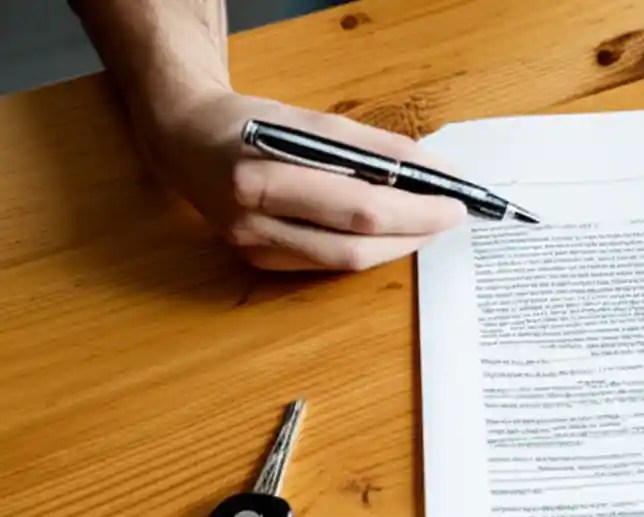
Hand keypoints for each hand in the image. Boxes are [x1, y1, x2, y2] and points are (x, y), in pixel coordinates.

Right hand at [139, 91, 465, 270]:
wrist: (184, 140)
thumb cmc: (251, 122)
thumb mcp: (313, 120)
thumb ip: (372, 149)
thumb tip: (431, 172)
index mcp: (263, 175)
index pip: (360, 207)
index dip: (415, 210)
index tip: (454, 201)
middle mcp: (253, 220)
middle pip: (354, 244)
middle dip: (413, 233)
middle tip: (450, 217)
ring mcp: (254, 248)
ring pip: (344, 263)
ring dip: (395, 246)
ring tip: (427, 225)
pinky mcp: (257, 262)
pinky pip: (324, 265)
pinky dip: (363, 249)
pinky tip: (387, 233)